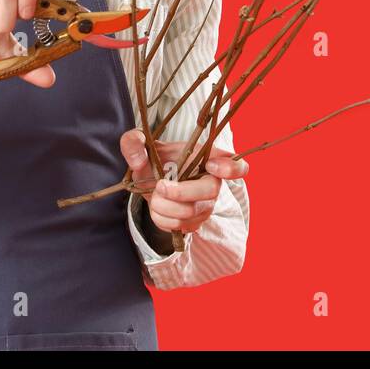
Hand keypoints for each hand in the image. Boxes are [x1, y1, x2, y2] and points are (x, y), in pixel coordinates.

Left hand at [119, 128, 249, 237]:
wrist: (149, 182)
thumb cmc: (153, 158)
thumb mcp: (139, 142)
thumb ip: (133, 142)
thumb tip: (139, 161)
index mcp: (207, 157)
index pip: (236, 166)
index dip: (231, 168)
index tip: (211, 166)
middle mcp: (213, 182)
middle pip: (209, 191)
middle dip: (180, 192)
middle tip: (159, 186)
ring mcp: (206, 205)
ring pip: (190, 213)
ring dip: (164, 206)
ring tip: (154, 195)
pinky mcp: (195, 222)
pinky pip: (180, 226)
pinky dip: (162, 219)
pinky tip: (158, 207)